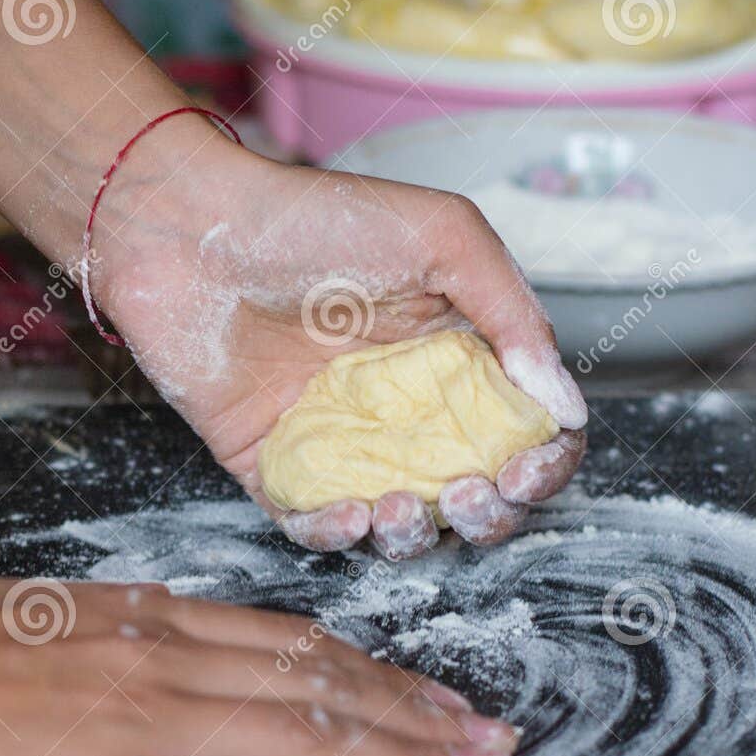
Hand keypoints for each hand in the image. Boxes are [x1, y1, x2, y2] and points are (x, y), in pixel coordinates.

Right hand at [0, 575, 516, 755]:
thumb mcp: (12, 612)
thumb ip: (87, 632)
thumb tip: (127, 643)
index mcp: (131, 615)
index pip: (283, 638)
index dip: (365, 666)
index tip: (422, 688)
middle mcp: (159, 658)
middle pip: (320, 683)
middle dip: (416, 713)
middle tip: (490, 735)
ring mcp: (144, 727)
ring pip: (307, 739)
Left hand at [93, 138, 586, 559]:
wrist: (191, 229)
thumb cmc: (314, 218)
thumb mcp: (442, 237)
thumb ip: (512, 317)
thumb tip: (565, 408)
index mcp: (458, 359)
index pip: (526, 434)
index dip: (542, 465)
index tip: (525, 469)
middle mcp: (405, 409)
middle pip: (475, 495)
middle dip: (487, 516)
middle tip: (466, 494)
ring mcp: (341, 443)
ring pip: (400, 525)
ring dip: (415, 537)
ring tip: (399, 508)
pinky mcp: (274, 466)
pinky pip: (313, 527)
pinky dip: (336, 538)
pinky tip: (349, 515)